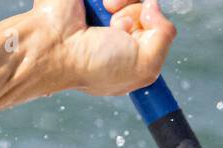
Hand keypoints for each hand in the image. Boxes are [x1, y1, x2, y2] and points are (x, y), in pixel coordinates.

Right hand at [30, 0, 176, 96]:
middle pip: (150, 7)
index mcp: (125, 52)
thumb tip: (153, 5)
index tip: (134, 48)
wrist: (57, 46)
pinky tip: (104, 5)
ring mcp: (104, 8)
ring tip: (108, 18)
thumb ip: (166, 36)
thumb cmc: (92, 65)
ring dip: (128, 4)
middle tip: (118, 33)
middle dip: (140, 19)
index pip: (157, 30)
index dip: (153, 35)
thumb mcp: (144, 67)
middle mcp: (116, 28)